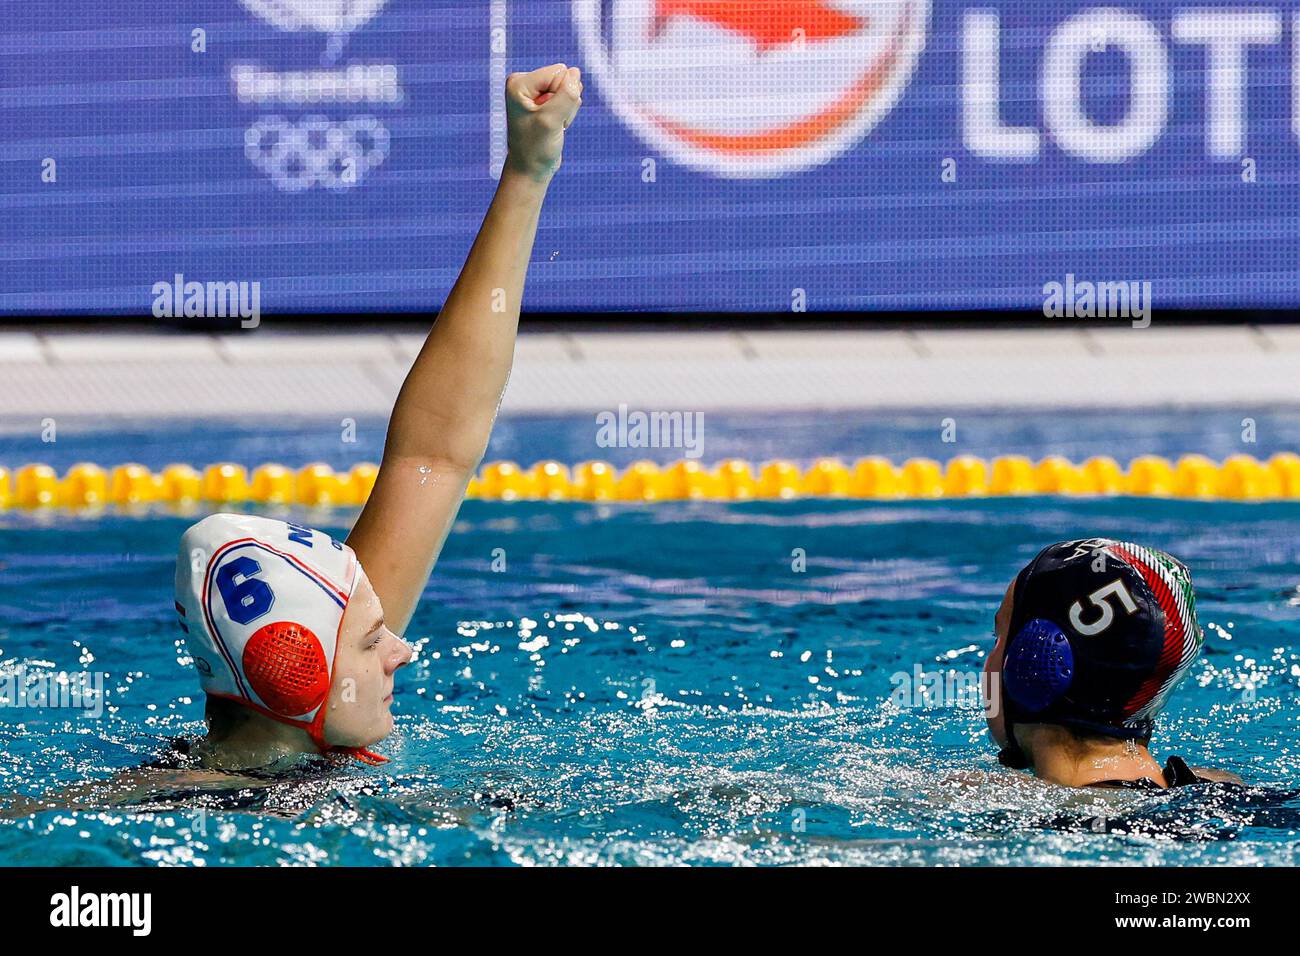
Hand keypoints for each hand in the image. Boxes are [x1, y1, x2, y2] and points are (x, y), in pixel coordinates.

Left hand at [504, 63, 582, 182]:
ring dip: (567, 110)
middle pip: (564, 78)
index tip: (548, 117)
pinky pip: (568, 97)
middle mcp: (525, 82)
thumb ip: (566, 93)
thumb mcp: (552, 119)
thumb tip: (575, 72)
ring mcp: (535, 91)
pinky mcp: (544, 100)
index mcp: (519, 82)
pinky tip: (556, 125)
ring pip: (568, 88)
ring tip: (552, 125)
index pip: (558, 73)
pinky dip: (567, 113)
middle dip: (565, 102)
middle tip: (551, 123)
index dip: (561, 96)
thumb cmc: (536, 148)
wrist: (531, 169)